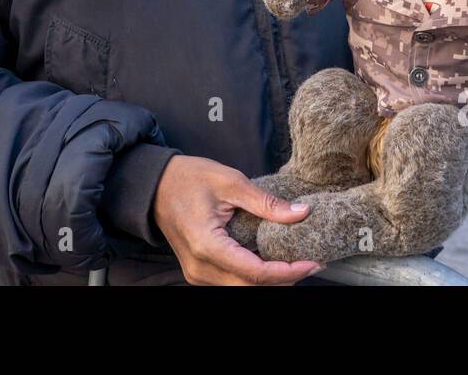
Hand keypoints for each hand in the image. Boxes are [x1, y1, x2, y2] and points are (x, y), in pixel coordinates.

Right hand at [152, 155, 323, 285]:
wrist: (154, 185)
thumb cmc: (188, 178)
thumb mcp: (231, 181)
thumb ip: (266, 203)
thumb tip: (301, 213)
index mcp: (207, 245)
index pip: (256, 273)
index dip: (288, 272)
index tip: (312, 262)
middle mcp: (200, 267)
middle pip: (251, 288)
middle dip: (284, 279)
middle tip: (309, 262)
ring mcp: (197, 273)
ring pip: (241, 289)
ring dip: (269, 280)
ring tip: (294, 262)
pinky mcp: (198, 271)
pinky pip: (231, 282)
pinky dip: (253, 276)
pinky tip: (269, 261)